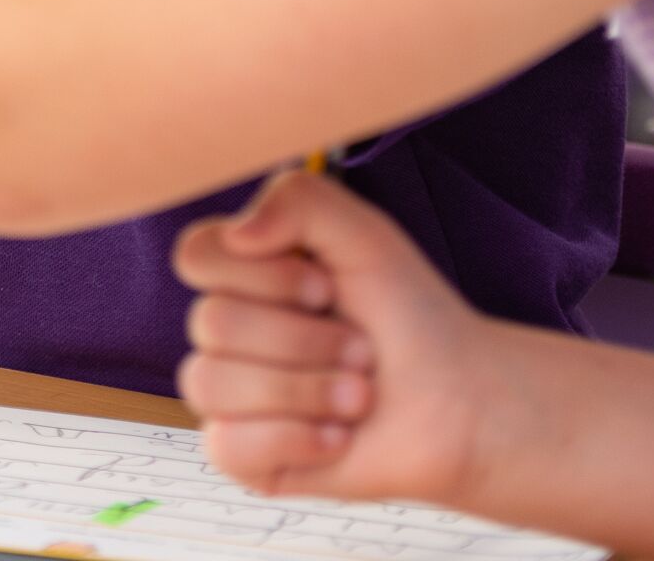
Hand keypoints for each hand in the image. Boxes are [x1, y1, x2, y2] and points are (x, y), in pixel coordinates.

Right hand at [173, 170, 503, 507]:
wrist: (458, 402)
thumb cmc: (409, 317)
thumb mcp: (364, 234)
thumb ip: (297, 199)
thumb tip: (236, 235)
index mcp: (246, 273)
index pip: (196, 256)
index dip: (261, 274)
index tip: (326, 287)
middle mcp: (229, 331)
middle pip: (210, 323)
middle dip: (303, 339)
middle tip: (360, 348)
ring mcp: (231, 395)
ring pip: (209, 384)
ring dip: (305, 390)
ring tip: (358, 395)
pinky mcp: (243, 453)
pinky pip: (228, 445)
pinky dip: (297, 439)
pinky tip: (339, 436)